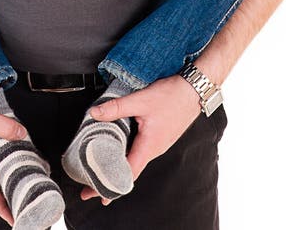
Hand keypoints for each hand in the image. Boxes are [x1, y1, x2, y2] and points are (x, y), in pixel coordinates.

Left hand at [79, 75, 200, 205]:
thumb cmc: (172, 97)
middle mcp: (154, 149)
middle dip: (111, 177)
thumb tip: (95, 113)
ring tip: (102, 166)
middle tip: (92, 183)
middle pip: (130, 169)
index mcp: (149, 146)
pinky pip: (141, 150)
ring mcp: (158, 144)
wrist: (193, 90)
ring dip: (120, 164)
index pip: (127, 173)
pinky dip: (129, 153)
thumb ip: (116, 107)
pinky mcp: (160, 136)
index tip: (97, 196)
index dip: (111, 186)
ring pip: (136, 159)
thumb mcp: (140, 100)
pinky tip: (120, 146)